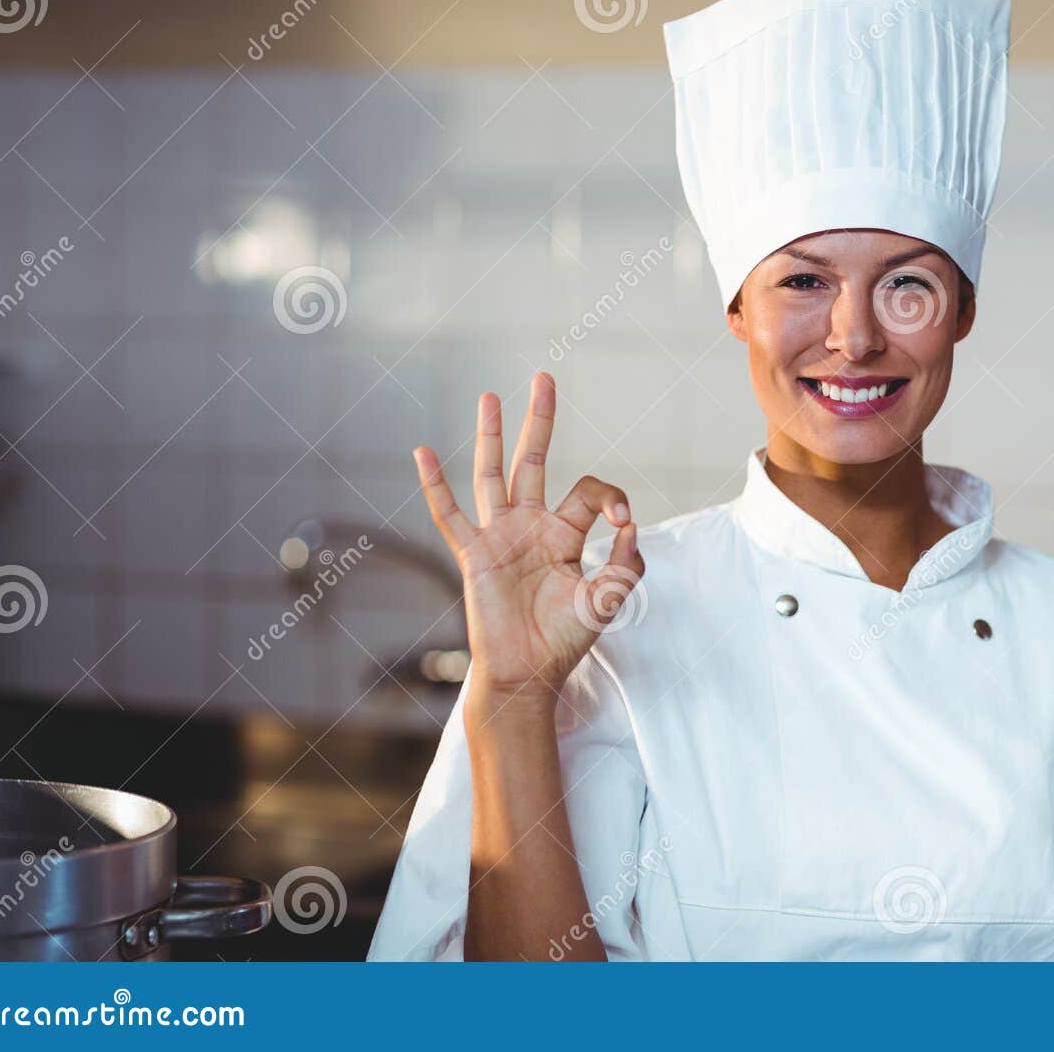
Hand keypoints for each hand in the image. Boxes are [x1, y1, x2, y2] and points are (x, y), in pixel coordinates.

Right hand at [412, 373, 643, 725]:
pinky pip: (450, 515)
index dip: (611, 498)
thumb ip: (626, 564)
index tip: (621, 520)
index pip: (589, 491)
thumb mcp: (608, 600)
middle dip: (540, 421)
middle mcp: (531, 526)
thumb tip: (630, 526)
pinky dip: (435, 484)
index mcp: (565, 534)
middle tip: (544, 378)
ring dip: (491, 435)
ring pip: (493, 475)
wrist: (528, 674)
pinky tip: (423, 452)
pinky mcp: (474, 554)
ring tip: (489, 396)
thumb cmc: (565, 641)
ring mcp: (499, 536)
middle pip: (535, 461)